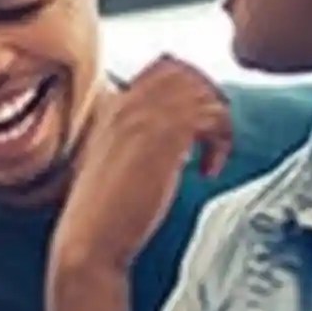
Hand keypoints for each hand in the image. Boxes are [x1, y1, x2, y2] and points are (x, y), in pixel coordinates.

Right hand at [52, 56, 232, 272]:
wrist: (89, 241)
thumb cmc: (101, 215)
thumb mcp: (116, 165)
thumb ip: (140, 142)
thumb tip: (178, 139)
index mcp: (111, 108)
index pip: (162, 69)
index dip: (189, 90)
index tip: (196, 124)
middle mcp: (126, 104)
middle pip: (186, 71)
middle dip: (208, 99)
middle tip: (211, 135)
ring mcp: (144, 117)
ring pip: (203, 91)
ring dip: (217, 122)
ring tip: (211, 155)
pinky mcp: (165, 137)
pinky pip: (214, 116)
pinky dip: (222, 141)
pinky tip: (209, 170)